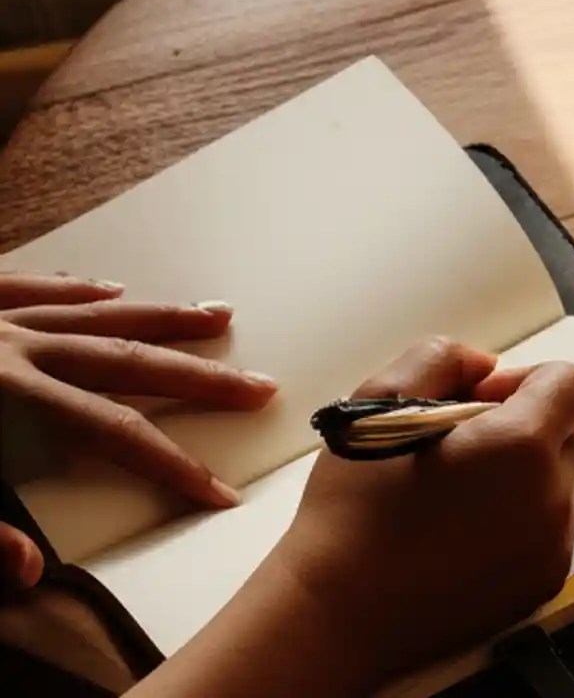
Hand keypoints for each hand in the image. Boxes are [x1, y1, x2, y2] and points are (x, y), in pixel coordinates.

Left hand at [0, 272, 277, 588]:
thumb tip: (32, 573)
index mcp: (10, 399)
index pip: (115, 436)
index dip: (173, 466)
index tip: (222, 492)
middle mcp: (18, 350)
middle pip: (129, 363)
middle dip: (202, 379)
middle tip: (261, 386)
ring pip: (99, 315)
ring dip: (164, 319)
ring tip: (219, 316)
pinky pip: (35, 287)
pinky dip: (79, 289)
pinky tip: (114, 289)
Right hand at [275, 338, 573, 679]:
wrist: (337, 615)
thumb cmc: (351, 508)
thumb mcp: (378, 403)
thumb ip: (441, 359)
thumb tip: (485, 365)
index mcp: (522, 446)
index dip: (530, 380)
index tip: (478, 401)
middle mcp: (553, 498)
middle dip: (531, 424)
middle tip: (462, 443)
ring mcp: (553, 549)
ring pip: (561, 484)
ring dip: (524, 474)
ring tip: (456, 492)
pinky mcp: (541, 586)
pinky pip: (548, 532)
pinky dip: (519, 520)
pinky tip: (460, 533)